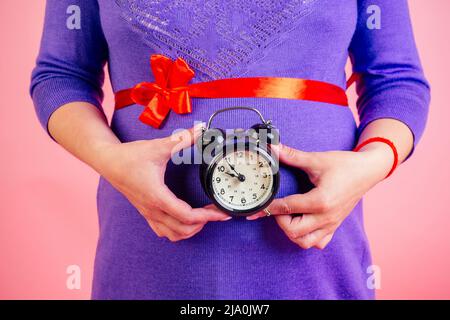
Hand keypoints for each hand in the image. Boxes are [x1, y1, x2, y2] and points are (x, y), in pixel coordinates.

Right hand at [96, 125, 230, 241]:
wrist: (108, 161)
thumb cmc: (130, 156)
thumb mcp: (158, 147)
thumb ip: (182, 139)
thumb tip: (201, 129)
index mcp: (157, 196)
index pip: (187, 216)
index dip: (208, 216)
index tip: (222, 212)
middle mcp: (153, 209)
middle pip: (183, 229)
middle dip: (204, 222)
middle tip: (216, 210)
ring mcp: (148, 213)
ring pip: (173, 234)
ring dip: (191, 229)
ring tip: (204, 216)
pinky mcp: (146, 212)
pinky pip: (163, 231)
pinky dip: (178, 231)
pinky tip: (186, 220)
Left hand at [247, 142, 393, 248]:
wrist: (368, 171)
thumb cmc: (345, 165)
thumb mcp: (317, 159)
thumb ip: (292, 156)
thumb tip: (273, 149)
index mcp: (321, 201)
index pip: (288, 208)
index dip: (269, 207)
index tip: (258, 207)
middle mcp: (326, 217)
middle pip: (294, 231)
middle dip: (280, 221)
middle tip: (277, 207)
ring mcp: (331, 224)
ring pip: (304, 241)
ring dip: (291, 232)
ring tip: (287, 217)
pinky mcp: (334, 225)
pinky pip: (318, 242)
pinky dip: (306, 238)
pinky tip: (301, 224)